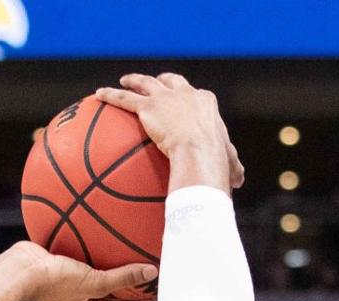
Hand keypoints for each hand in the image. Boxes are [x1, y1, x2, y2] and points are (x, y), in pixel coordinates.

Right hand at [8, 242, 156, 300]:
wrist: (18, 270)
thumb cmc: (54, 283)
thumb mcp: (94, 283)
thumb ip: (123, 278)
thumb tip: (152, 272)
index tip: (156, 297)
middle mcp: (75, 298)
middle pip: (108, 291)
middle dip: (127, 283)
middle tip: (149, 274)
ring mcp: (65, 280)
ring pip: (95, 270)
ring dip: (110, 262)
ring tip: (131, 251)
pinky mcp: (58, 261)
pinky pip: (81, 253)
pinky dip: (92, 244)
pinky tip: (103, 230)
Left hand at [95, 73, 244, 190]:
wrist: (199, 153)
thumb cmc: (216, 161)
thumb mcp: (229, 163)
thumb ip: (232, 167)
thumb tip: (239, 181)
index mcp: (205, 104)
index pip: (196, 96)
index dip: (188, 98)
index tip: (184, 101)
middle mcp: (185, 94)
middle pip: (172, 82)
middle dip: (164, 80)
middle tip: (157, 83)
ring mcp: (165, 98)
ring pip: (146, 84)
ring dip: (135, 80)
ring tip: (125, 80)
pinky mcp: (147, 108)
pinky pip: (125, 99)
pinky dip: (111, 95)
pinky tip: (99, 93)